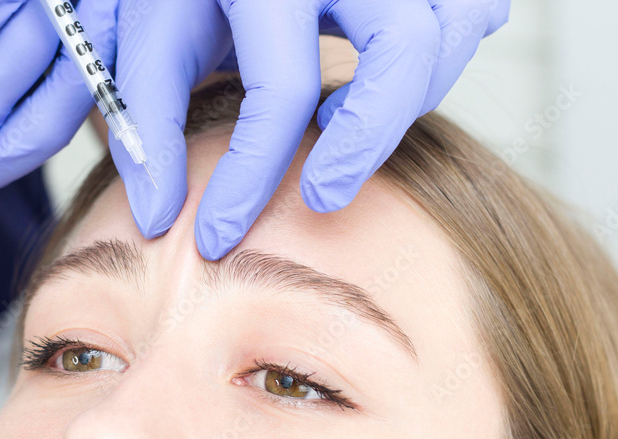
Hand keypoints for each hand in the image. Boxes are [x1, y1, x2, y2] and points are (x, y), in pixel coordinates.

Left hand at [108, 0, 508, 260]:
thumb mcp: (149, 37)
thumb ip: (148, 121)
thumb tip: (154, 218)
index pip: (282, 86)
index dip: (249, 177)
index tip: (217, 237)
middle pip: (405, 50)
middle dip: (369, 140)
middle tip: (319, 198)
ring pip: (452, 31)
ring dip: (409, 99)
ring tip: (336, 122)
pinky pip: (469, 16)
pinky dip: (440, 63)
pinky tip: (379, 87)